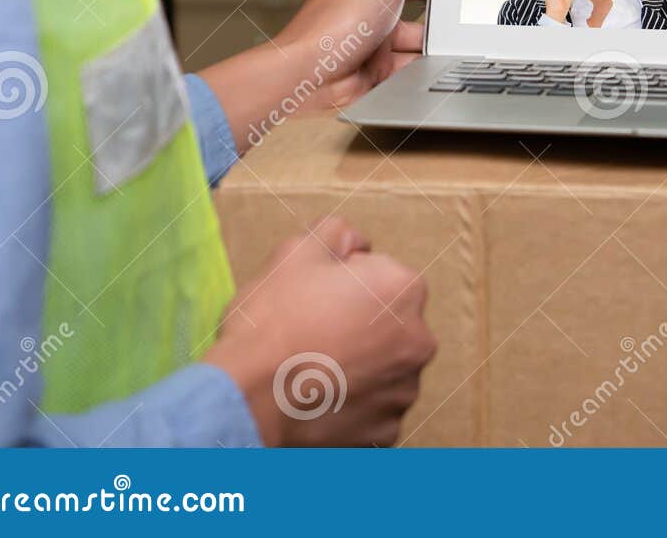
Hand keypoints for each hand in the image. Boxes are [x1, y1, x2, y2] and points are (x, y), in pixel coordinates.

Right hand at [205, 217, 436, 446]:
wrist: (247, 397)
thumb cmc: (273, 319)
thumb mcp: (297, 251)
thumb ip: (339, 233)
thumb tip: (360, 245)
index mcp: (406, 290)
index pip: (385, 277)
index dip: (348, 285)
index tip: (317, 300)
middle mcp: (420, 341)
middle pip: (391, 325)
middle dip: (362, 327)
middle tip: (314, 336)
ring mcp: (404, 391)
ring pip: (385, 370)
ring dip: (361, 369)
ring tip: (314, 372)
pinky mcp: (386, 433)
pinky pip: (372, 411)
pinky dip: (352, 407)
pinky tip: (319, 401)